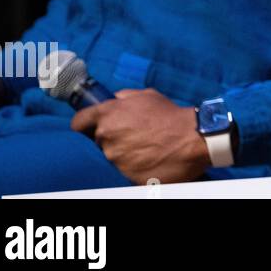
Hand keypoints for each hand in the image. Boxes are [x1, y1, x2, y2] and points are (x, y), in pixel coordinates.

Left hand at [71, 88, 210, 184]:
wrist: (192, 138)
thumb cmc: (170, 115)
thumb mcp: (148, 95)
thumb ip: (124, 97)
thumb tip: (113, 99)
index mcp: (108, 114)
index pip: (78, 123)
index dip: (84, 124)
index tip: (90, 127)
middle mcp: (107, 136)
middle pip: (98, 140)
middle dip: (111, 138)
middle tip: (133, 136)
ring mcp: (115, 158)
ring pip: (112, 155)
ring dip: (123, 153)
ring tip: (145, 147)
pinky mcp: (125, 175)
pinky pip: (124, 170)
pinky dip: (133, 166)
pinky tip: (149, 159)